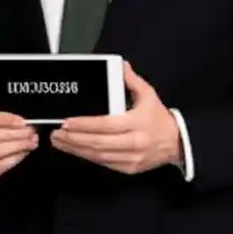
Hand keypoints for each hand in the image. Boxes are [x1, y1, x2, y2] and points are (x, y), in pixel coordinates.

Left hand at [50, 62, 182, 174]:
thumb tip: (120, 65)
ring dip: (76, 149)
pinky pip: (103, 163)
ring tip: (59, 141)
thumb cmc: (158, 118)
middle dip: (73, 138)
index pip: (105, 125)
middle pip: (98, 143)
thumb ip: (131, 80)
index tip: (66, 122)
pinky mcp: (128, 169)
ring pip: (98, 155)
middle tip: (55, 133)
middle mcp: (134, 143)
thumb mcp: (148, 95)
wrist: (177, 144)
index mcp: (137, 123)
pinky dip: (87, 156)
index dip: (84, 125)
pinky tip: (74, 149)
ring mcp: (130, 159)